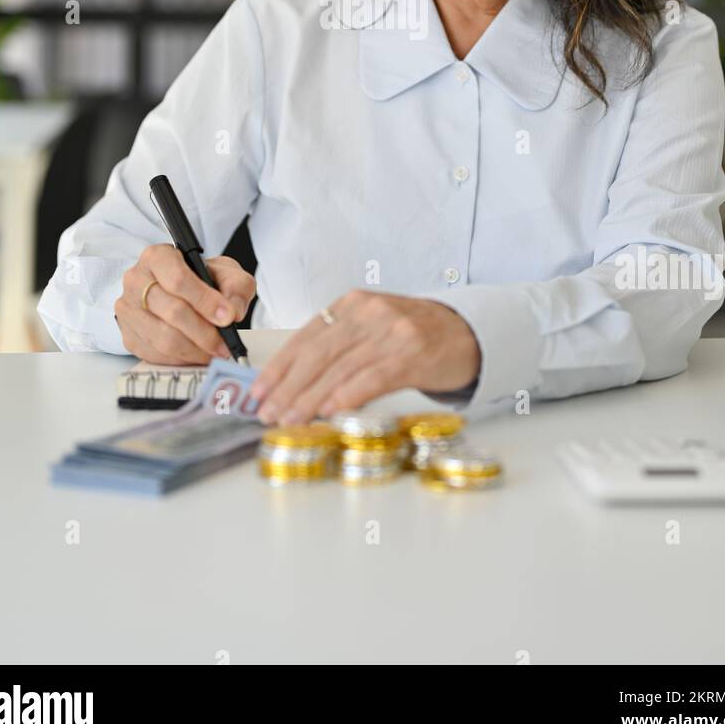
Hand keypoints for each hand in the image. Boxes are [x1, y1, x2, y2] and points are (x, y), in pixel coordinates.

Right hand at [115, 244, 255, 364]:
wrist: (176, 291)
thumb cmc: (199, 279)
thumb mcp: (224, 271)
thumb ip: (235, 286)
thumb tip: (233, 312)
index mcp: (157, 257)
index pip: (179, 280)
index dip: (205, 301)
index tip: (228, 317)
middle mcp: (136, 280)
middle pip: (172, 311)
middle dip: (204, 332)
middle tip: (225, 343)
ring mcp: (128, 309)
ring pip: (163, 338)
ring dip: (195, 350)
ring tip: (214, 352)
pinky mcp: (127, 335)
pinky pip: (155, 354)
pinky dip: (181, 359)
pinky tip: (197, 354)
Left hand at [249, 289, 480, 424]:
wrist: (467, 332)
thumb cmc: (413, 335)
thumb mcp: (371, 328)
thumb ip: (338, 346)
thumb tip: (293, 383)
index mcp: (352, 303)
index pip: (305, 337)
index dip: (278, 366)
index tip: (258, 392)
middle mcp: (368, 312)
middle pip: (317, 353)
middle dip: (287, 386)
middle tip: (267, 412)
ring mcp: (391, 331)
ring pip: (339, 368)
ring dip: (309, 398)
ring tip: (290, 420)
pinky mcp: (411, 354)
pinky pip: (372, 377)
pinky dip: (347, 395)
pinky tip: (329, 411)